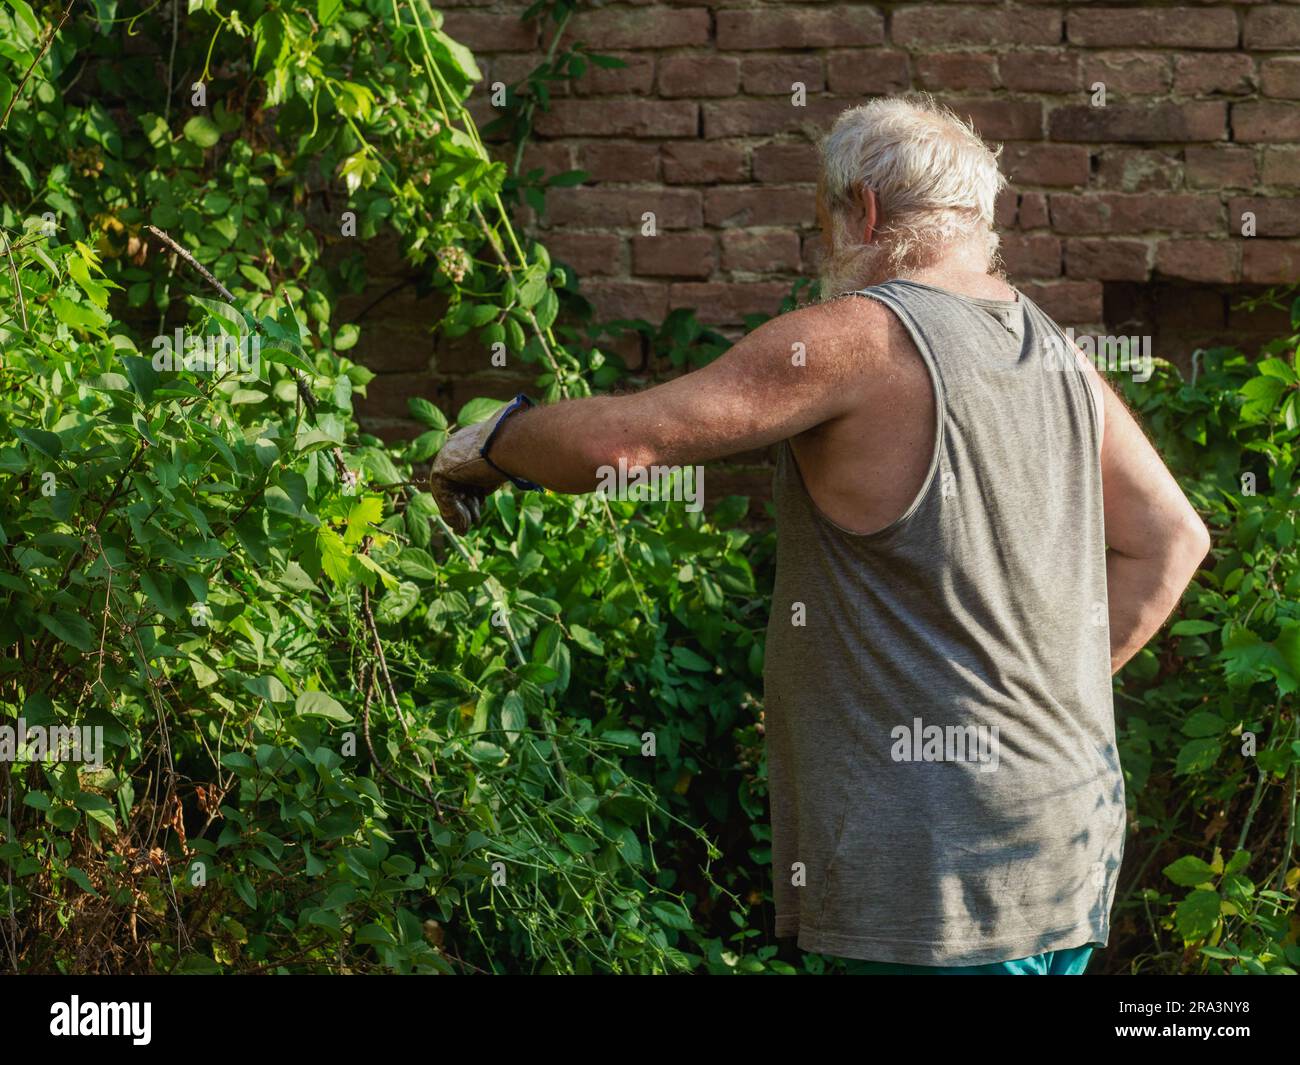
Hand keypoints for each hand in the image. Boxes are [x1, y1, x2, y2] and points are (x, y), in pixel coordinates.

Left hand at [428, 416, 506, 533]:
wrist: (512, 442)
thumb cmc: (515, 453)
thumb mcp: (501, 469)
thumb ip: (490, 479)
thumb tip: (498, 492)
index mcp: (469, 445)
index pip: (465, 474)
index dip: (473, 494)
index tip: (481, 507)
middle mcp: (454, 450)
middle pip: (455, 485)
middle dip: (464, 506)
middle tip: (471, 523)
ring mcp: (445, 460)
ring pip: (448, 494)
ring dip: (459, 514)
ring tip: (466, 529)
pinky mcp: (440, 471)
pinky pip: (444, 498)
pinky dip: (453, 514)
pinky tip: (464, 525)